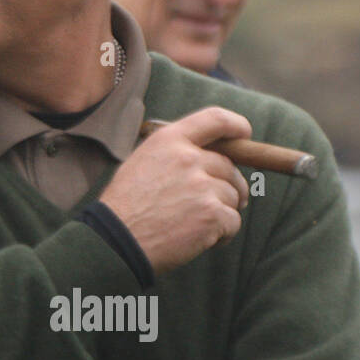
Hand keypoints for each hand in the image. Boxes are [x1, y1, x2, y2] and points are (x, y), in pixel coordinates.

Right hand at [99, 106, 251, 274]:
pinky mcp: (211, 214)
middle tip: (212, 205)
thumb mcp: (142, 163)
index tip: (245, 134)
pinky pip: (233, 222)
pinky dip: (222, 234)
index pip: (215, 119)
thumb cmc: (125, 206)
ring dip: (221, 213)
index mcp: (169, 140)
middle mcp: (188, 158)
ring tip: (194, 226)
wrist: (115, 240)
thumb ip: (175, 154)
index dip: (236, 126)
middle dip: (228, 186)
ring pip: (233, 197)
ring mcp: (202, 186)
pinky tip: (198, 240)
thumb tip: (209, 158)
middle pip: (229, 167)